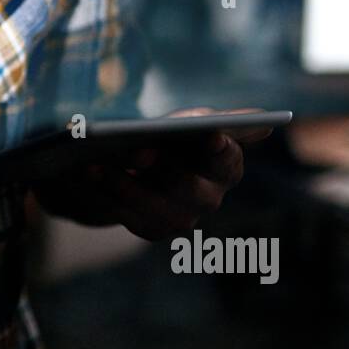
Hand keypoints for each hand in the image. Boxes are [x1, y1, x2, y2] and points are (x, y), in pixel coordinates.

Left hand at [35, 108, 274, 239]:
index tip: (212, 135)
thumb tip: (260, 119)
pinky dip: (108, 195)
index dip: (223, 151)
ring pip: (157, 208)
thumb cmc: (169, 137)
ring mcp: (183, 219)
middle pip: (193, 190)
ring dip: (125, 185)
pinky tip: (88, 174)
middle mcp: (210, 198)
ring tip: (97, 164)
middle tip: (139, 150)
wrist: (132, 163)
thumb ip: (209, 121)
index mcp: (225, 167)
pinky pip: (131, 217)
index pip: (230, 162)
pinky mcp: (153, 230)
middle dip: (166, 170)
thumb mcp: (185, 123)